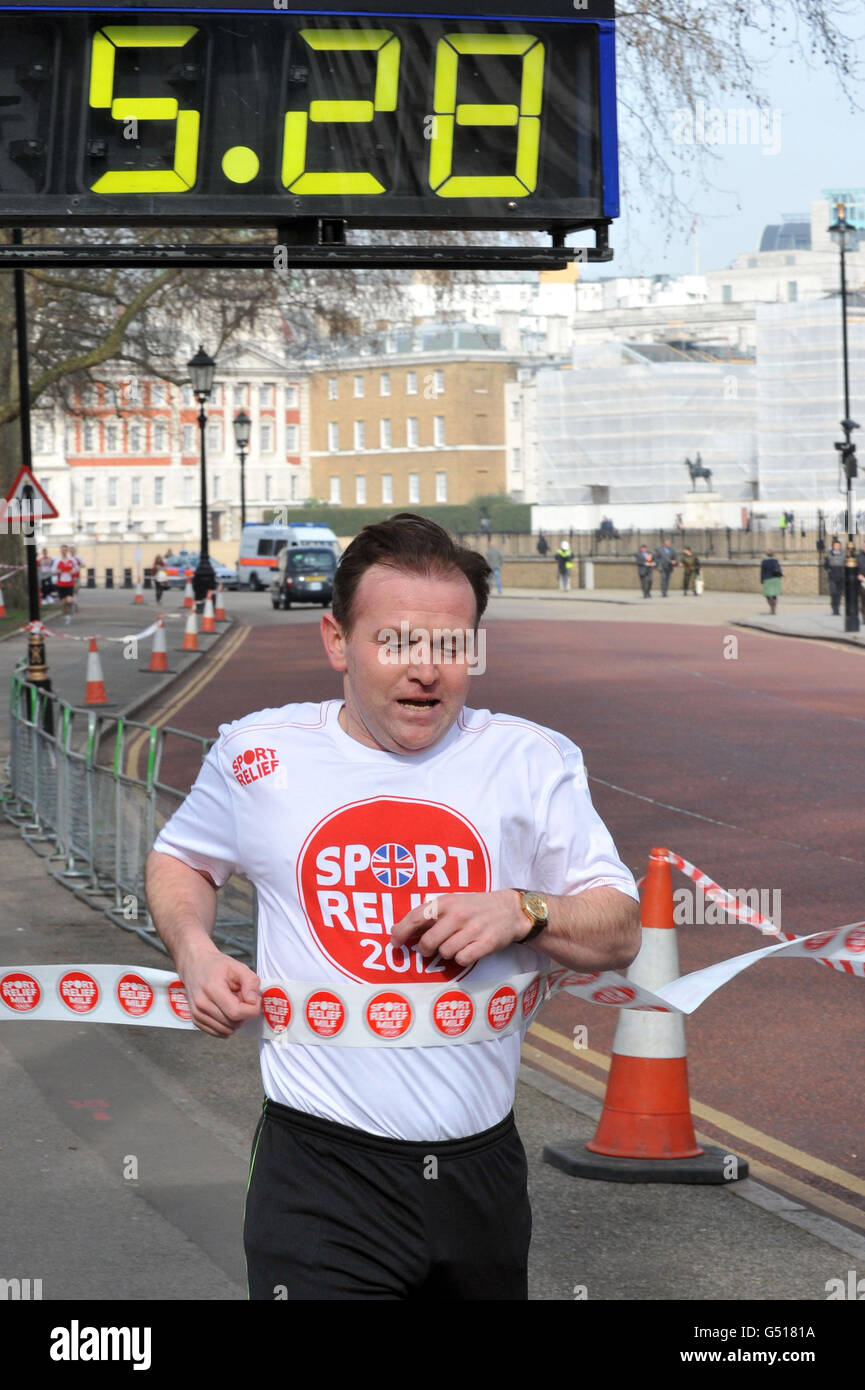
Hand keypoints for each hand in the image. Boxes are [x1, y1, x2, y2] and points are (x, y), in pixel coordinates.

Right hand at [178, 948, 261, 1037]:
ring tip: (232, 1003)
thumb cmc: (215, 966)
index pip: (236, 1012)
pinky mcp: (197, 1021)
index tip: (255, 1001)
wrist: (195, 966)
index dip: (252, 1010)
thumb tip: (253, 1001)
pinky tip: (226, 1010)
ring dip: (235, 1020)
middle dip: (244, 1013)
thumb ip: (251, 982)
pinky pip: (219, 1033)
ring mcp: (197, 1014)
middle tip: (242, 998)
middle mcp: (202, 1004)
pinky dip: (227, 1025)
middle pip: (233, 1023)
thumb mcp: (238, 967)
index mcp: (212, 989)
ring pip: (227, 1030)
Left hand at [390, 890, 527, 968]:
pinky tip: (467, 950)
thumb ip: (429, 915)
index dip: (401, 932)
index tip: (395, 943)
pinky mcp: (485, 943)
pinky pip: (462, 960)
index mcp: (446, 902)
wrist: (510, 909)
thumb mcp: (452, 902)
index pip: (416, 918)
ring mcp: (472, 929)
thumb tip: (398, 930)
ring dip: (446, 953)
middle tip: (430, 948)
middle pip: (428, 942)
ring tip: (455, 945)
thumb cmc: (475, 907)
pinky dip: (461, 959)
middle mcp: (458, 915)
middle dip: (425, 950)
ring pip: (445, 953)